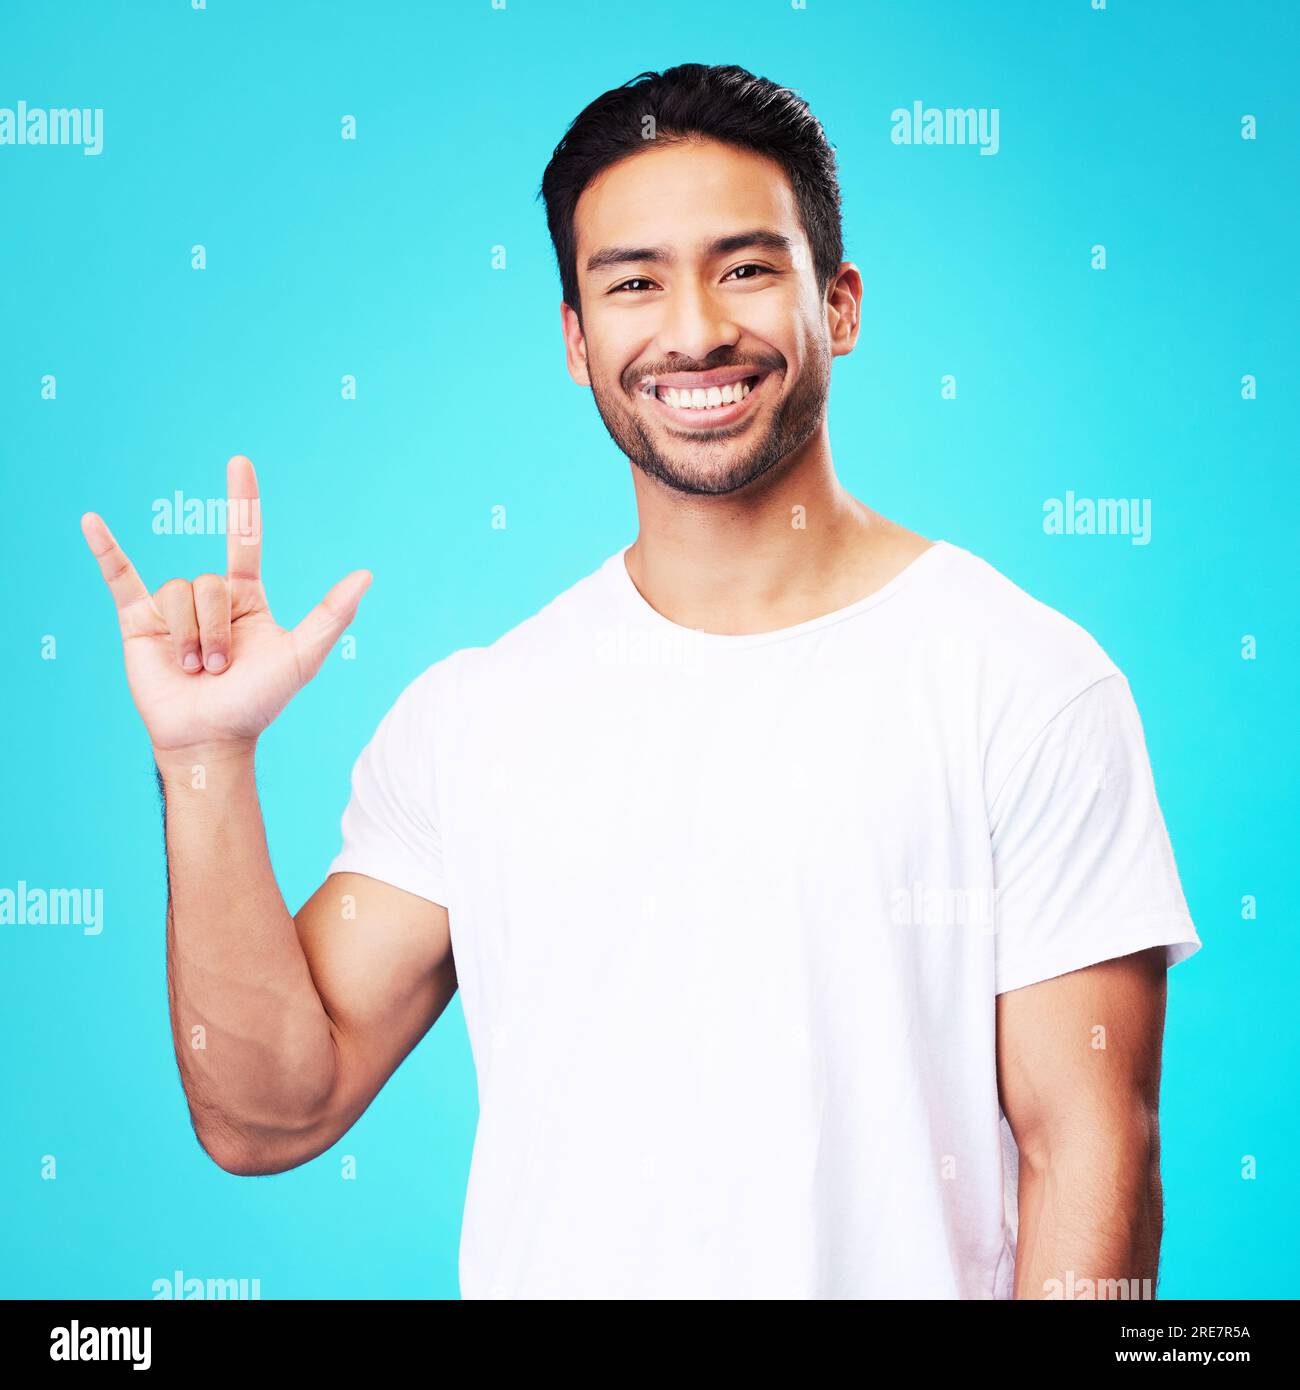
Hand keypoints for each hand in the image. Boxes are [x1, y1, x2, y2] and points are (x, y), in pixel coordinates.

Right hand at [82, 454, 370, 756]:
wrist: (210, 738)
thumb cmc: (259, 702)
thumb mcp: (302, 658)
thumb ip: (332, 616)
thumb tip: (366, 575)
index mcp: (248, 599)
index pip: (244, 537)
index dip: (242, 500)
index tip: (239, 462)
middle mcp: (210, 599)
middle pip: (208, 582)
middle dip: (216, 628)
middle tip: (221, 667)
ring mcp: (174, 610)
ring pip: (178, 593)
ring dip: (190, 637)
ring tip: (195, 670)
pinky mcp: (139, 622)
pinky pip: (121, 578)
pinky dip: (105, 550)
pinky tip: (91, 521)